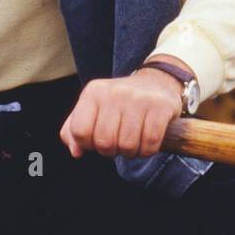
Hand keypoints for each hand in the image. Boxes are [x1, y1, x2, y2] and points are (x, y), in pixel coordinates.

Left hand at [59, 70, 184, 159]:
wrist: (156, 82)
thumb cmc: (119, 103)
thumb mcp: (92, 108)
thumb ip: (74, 130)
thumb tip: (76, 152)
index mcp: (93, 92)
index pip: (79, 131)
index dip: (87, 144)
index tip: (97, 141)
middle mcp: (114, 92)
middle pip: (104, 142)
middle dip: (111, 151)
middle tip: (117, 143)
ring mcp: (138, 98)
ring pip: (127, 145)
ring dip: (131, 152)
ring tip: (133, 142)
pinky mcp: (161, 106)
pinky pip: (150, 143)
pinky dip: (147, 150)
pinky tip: (146, 143)